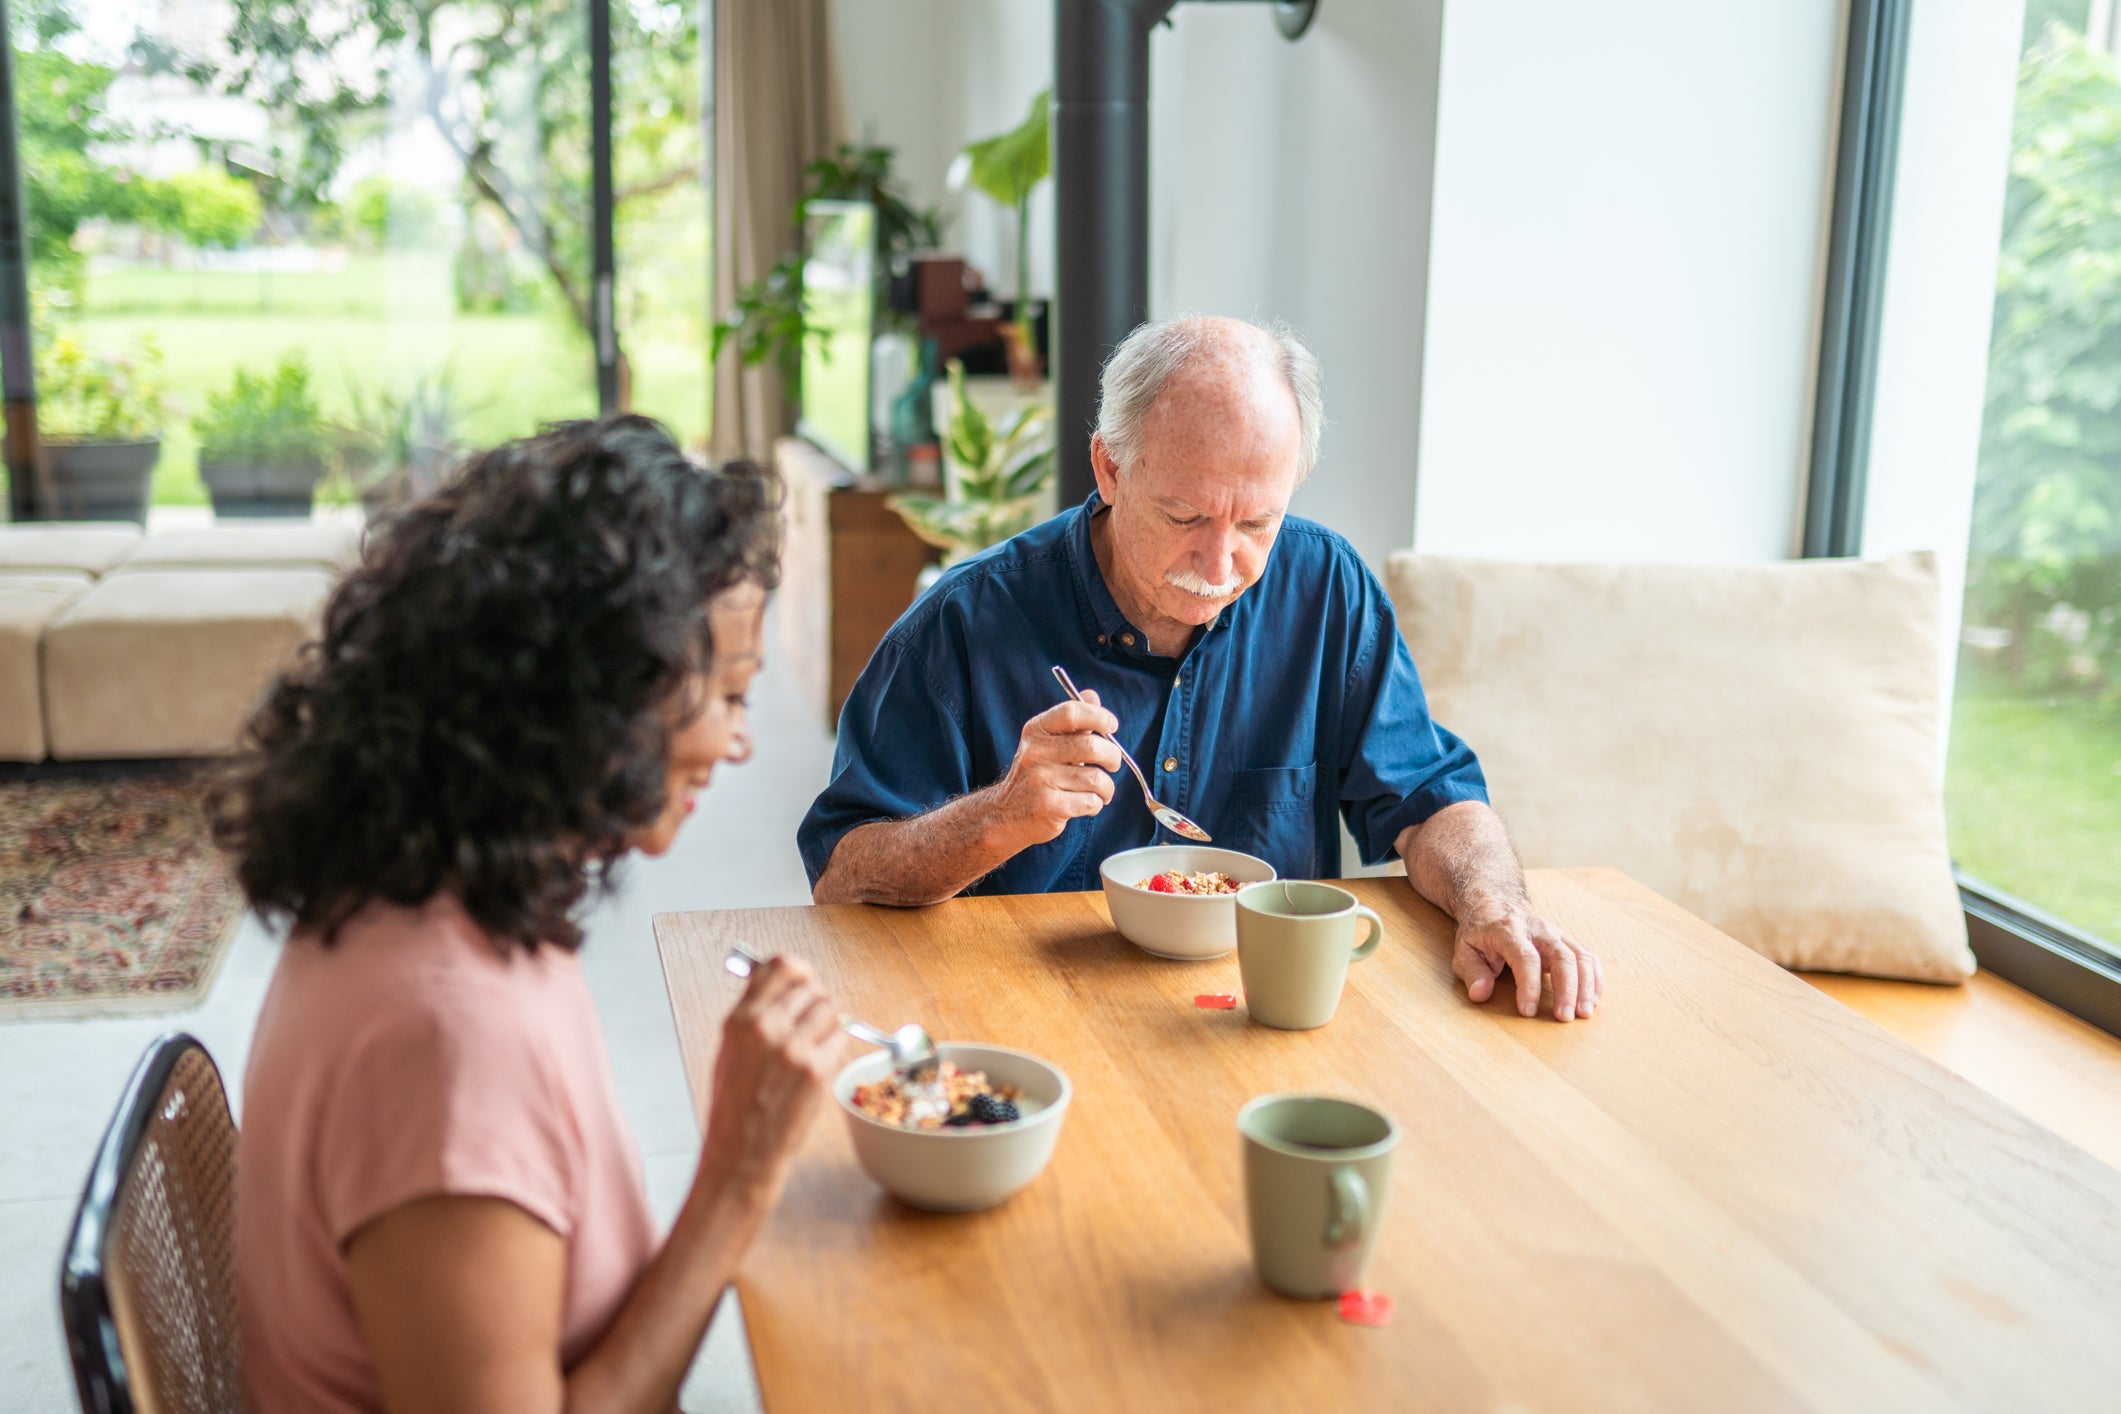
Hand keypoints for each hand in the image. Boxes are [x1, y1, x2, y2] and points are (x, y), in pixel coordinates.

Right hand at [699, 956, 843, 1205]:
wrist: (742, 1153)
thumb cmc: (734, 1107)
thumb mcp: (730, 1051)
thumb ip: (753, 1014)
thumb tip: (779, 983)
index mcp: (740, 1020)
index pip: (779, 966)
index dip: (797, 971)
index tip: (802, 981)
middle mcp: (766, 1028)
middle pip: (811, 986)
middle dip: (815, 1000)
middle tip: (811, 1020)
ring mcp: (793, 1048)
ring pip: (830, 1008)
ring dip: (828, 1021)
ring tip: (814, 1043)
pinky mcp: (816, 1070)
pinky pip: (839, 1038)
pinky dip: (835, 1045)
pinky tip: (818, 1063)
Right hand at [988, 689, 1121, 848]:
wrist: (1005, 815)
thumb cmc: (1036, 776)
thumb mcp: (1047, 744)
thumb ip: (1072, 722)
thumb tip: (1091, 695)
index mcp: (1036, 731)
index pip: (1072, 712)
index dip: (1099, 717)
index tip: (1112, 727)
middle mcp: (1035, 752)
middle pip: (1091, 746)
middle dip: (1113, 757)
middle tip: (1112, 765)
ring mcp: (1040, 780)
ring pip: (1096, 778)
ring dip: (1106, 788)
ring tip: (1100, 791)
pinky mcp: (1048, 806)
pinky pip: (1090, 801)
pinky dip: (1096, 805)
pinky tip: (1086, 804)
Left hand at [1451, 906, 1601, 1021]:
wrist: (1495, 901)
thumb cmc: (1479, 931)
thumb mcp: (1464, 950)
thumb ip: (1471, 972)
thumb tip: (1480, 993)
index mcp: (1508, 930)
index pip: (1525, 957)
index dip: (1528, 985)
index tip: (1528, 1011)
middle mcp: (1538, 930)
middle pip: (1562, 956)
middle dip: (1567, 989)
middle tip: (1564, 1018)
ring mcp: (1555, 934)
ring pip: (1580, 956)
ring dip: (1586, 986)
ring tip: (1583, 1013)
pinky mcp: (1566, 941)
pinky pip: (1588, 957)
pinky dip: (1595, 978)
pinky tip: (1592, 999)